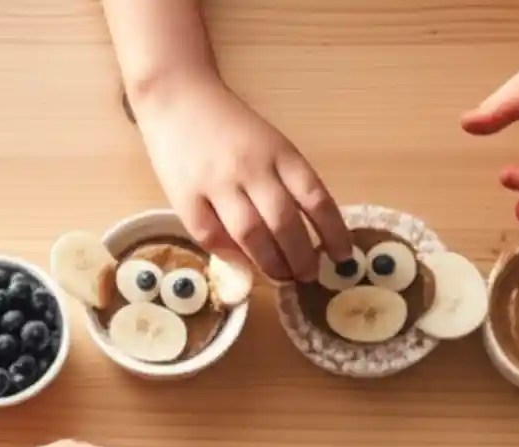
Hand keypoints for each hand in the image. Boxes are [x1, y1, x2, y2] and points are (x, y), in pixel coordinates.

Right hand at [131, 74, 350, 282]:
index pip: (315, 198)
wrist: (176, 96)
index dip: (333, 232)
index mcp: (279, 152)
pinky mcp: (185, 196)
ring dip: (271, 263)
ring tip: (282, 277)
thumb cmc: (228, 124)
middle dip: (301, 256)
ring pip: (250, 234)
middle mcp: (251, 167)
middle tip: (308, 275)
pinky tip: (244, 264)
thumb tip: (304, 234)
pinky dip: (231, 255)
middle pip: (283, 222)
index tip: (342, 256)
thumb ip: (285, 181)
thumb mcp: (268, 142)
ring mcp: (216, 183)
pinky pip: (211, 235)